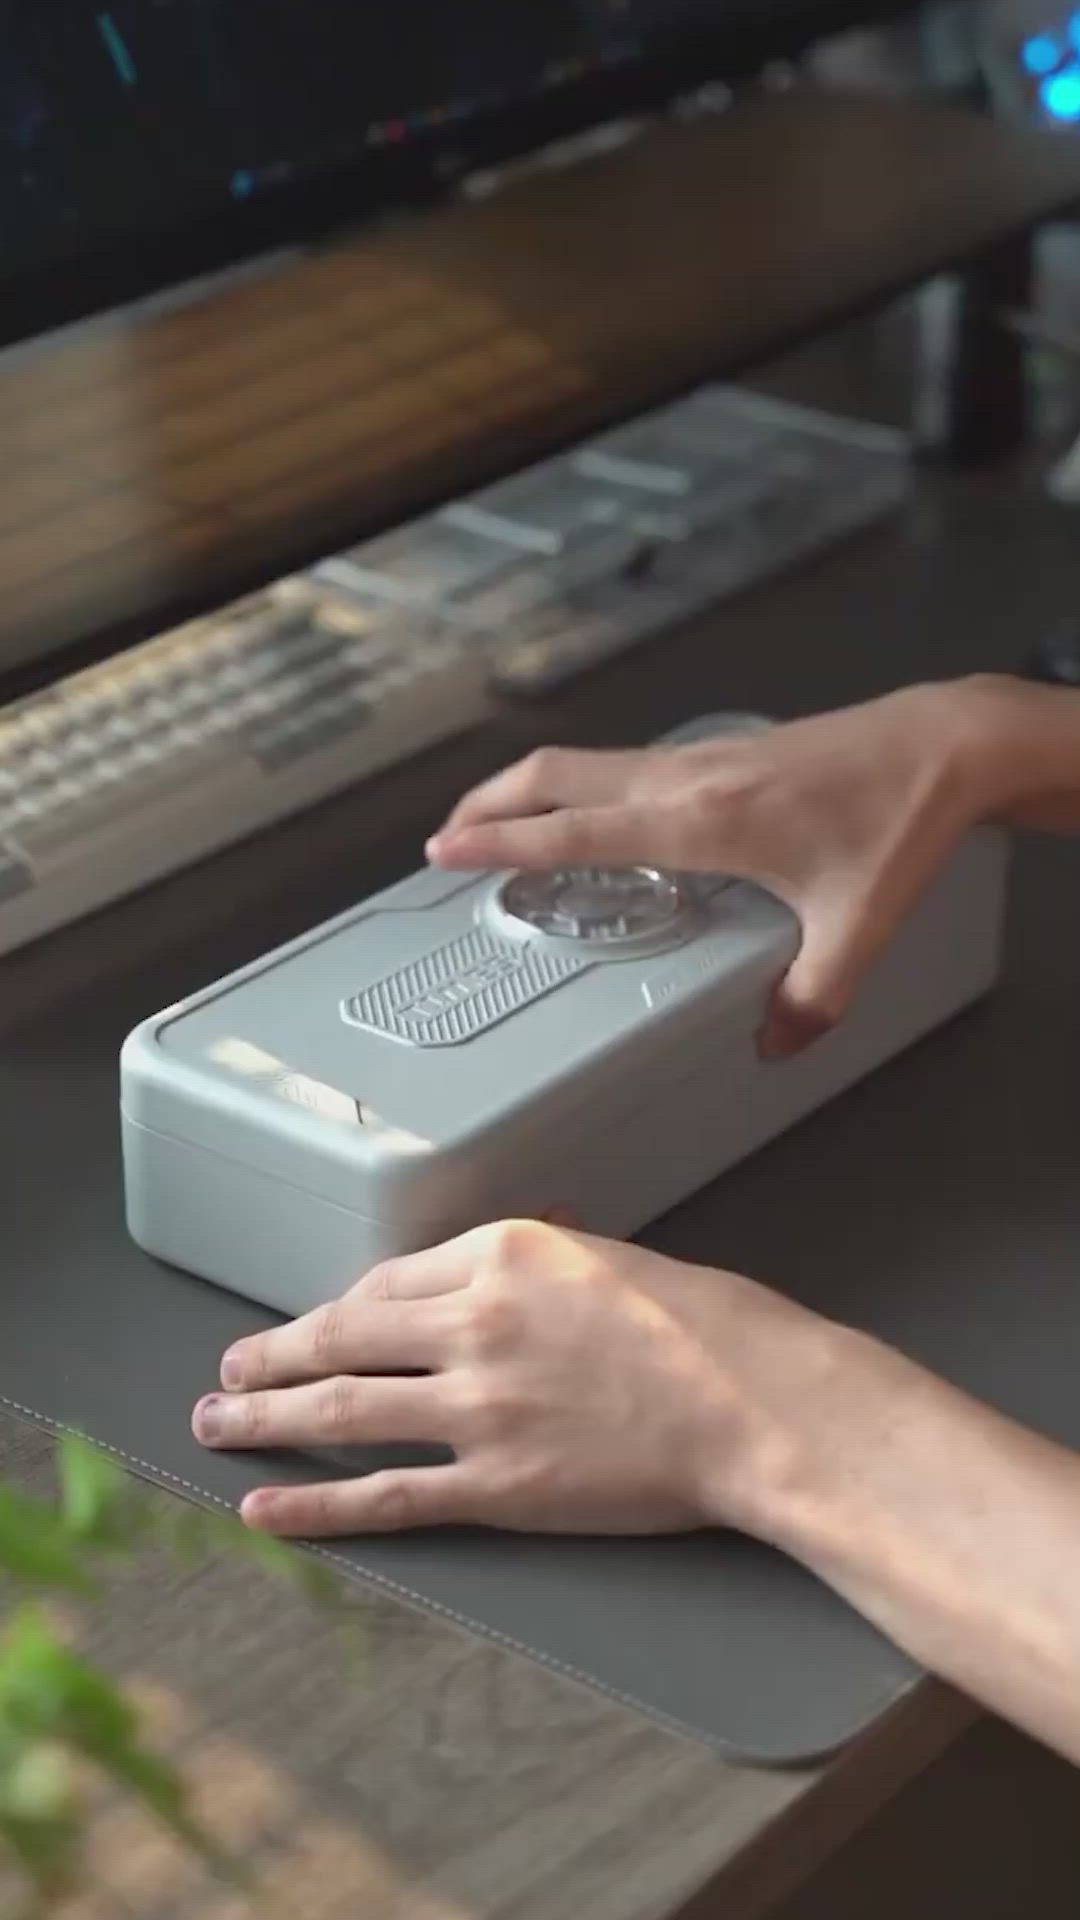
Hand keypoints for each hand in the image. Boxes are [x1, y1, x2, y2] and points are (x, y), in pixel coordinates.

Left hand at [191, 1221, 833, 1539]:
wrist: (756, 1403)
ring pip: (341, 1408)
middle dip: (273, 1352)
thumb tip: (489, 1284)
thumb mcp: (610, 1259)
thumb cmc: (706, 1325)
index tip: (320, 1324)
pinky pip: (385, 1494)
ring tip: (216, 1421)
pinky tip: (264, 1508)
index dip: (342, 1307)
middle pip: (343, 1334)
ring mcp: (476, 1405)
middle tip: (229, 1363)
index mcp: (503, 1251)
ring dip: (265, 1415)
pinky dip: (315, 1505)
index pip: (390, 1280)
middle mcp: (473, 1320)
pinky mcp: (495, 1483)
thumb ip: (534, 1270)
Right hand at [427, 679, 1004, 1052]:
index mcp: (698, 821)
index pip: (574, 830)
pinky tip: (590, 816)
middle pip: (556, 775)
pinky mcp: (720, 752)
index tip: (447, 850)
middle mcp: (682, 778)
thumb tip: (773, 1048)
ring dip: (530, 788)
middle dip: (491, 802)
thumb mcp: (859, 926)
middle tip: (447, 837)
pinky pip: (623, 764)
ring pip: (585, 761)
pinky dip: (579, 785)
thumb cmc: (897, 822)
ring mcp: (698, 757)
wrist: (942, 744)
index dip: (503, 842)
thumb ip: (812, 996)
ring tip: (497, 822)